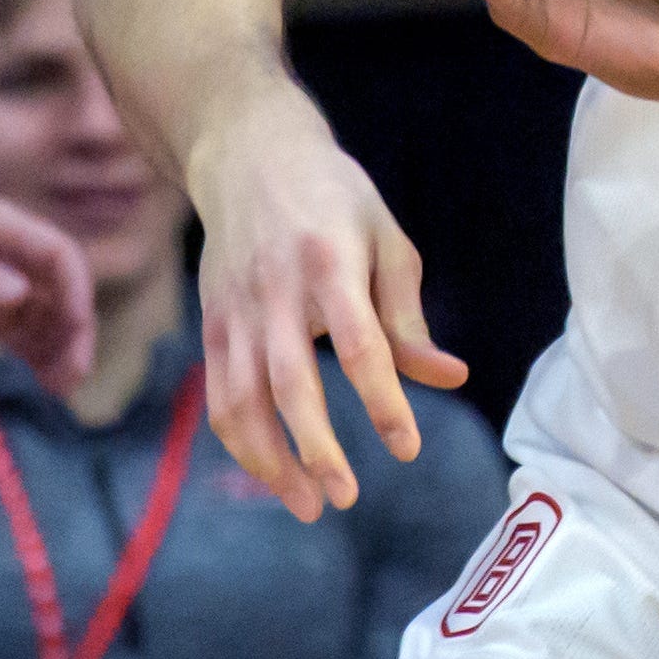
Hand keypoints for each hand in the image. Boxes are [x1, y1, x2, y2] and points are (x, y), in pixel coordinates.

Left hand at [0, 181, 97, 387]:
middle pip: (61, 293)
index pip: (60, 256)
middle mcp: (9, 258)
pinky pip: (19, 337)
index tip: (75, 326)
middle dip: (74, 332)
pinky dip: (36, 358)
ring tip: (60, 388)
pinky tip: (44, 382)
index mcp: (4, 228)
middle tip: (74, 374)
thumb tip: (19, 295)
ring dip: (59, 350)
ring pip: (45, 320)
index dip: (76, 289)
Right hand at [186, 83, 462, 521]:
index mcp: (331, 265)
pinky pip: (218, 396)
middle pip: (289, 384)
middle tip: (345, 498)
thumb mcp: (386, 242)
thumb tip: (449, 378)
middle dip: (315, 449)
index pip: (360, 346)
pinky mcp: (210, 325)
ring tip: (309, 503)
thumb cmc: (334, 200)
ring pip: (240, 402)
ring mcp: (233, 311)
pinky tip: (273, 471)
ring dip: (270, 461)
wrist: (248, 155)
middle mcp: (274, 292)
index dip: (384, 402)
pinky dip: (241, 441)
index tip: (406, 448)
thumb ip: (409, 316)